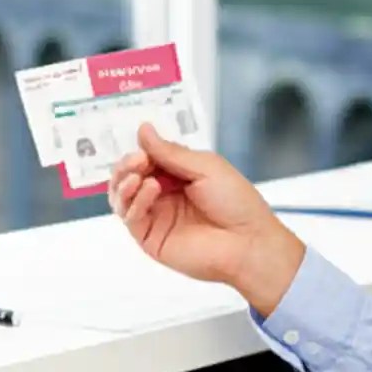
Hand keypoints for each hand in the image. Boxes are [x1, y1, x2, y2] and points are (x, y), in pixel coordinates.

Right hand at [108, 123, 305, 316]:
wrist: (248, 242)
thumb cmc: (235, 201)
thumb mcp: (205, 167)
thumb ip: (170, 152)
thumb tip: (143, 129)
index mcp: (180, 175)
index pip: (147, 160)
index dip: (140, 152)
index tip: (141, 148)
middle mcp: (164, 195)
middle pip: (129, 178)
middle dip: (127, 166)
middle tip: (137, 160)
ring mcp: (156, 218)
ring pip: (123, 198)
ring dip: (124, 183)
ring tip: (138, 175)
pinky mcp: (151, 239)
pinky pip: (131, 218)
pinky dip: (136, 201)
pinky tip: (150, 189)